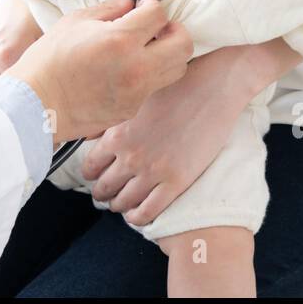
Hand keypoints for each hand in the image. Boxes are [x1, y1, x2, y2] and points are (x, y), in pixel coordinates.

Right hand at [7, 0, 192, 143]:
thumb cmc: (48, 62)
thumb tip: (130, 4)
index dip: (153, 4)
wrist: (35, 105)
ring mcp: (136, 92)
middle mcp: (136, 68)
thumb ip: (109, 9)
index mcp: (121, 41)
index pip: (160, 14)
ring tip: (146, 48)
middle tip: (158, 27)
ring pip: (177, 69)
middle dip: (175, 29)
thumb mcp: (75, 22)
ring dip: (168, 53)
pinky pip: (153, 87)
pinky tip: (125, 68)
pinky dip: (147, 74)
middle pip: (184, 44)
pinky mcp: (131, 109)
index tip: (144, 5)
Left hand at [78, 43, 279, 225]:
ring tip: (118, 204)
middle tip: (103, 194)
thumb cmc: (175, 86)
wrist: (213, 88)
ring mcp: (154, 171)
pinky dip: (138, 217)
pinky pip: (149, 211)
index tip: (93, 176)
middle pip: (105, 187)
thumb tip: (89, 136)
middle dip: (101, 193)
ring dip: (118, 205)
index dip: (89, 174)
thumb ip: (111, 120)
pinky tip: (136, 215)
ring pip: (124, 201)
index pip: (90, 166)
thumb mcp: (135, 99)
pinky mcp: (177, 182)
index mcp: (117, 134)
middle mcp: (131, 156)